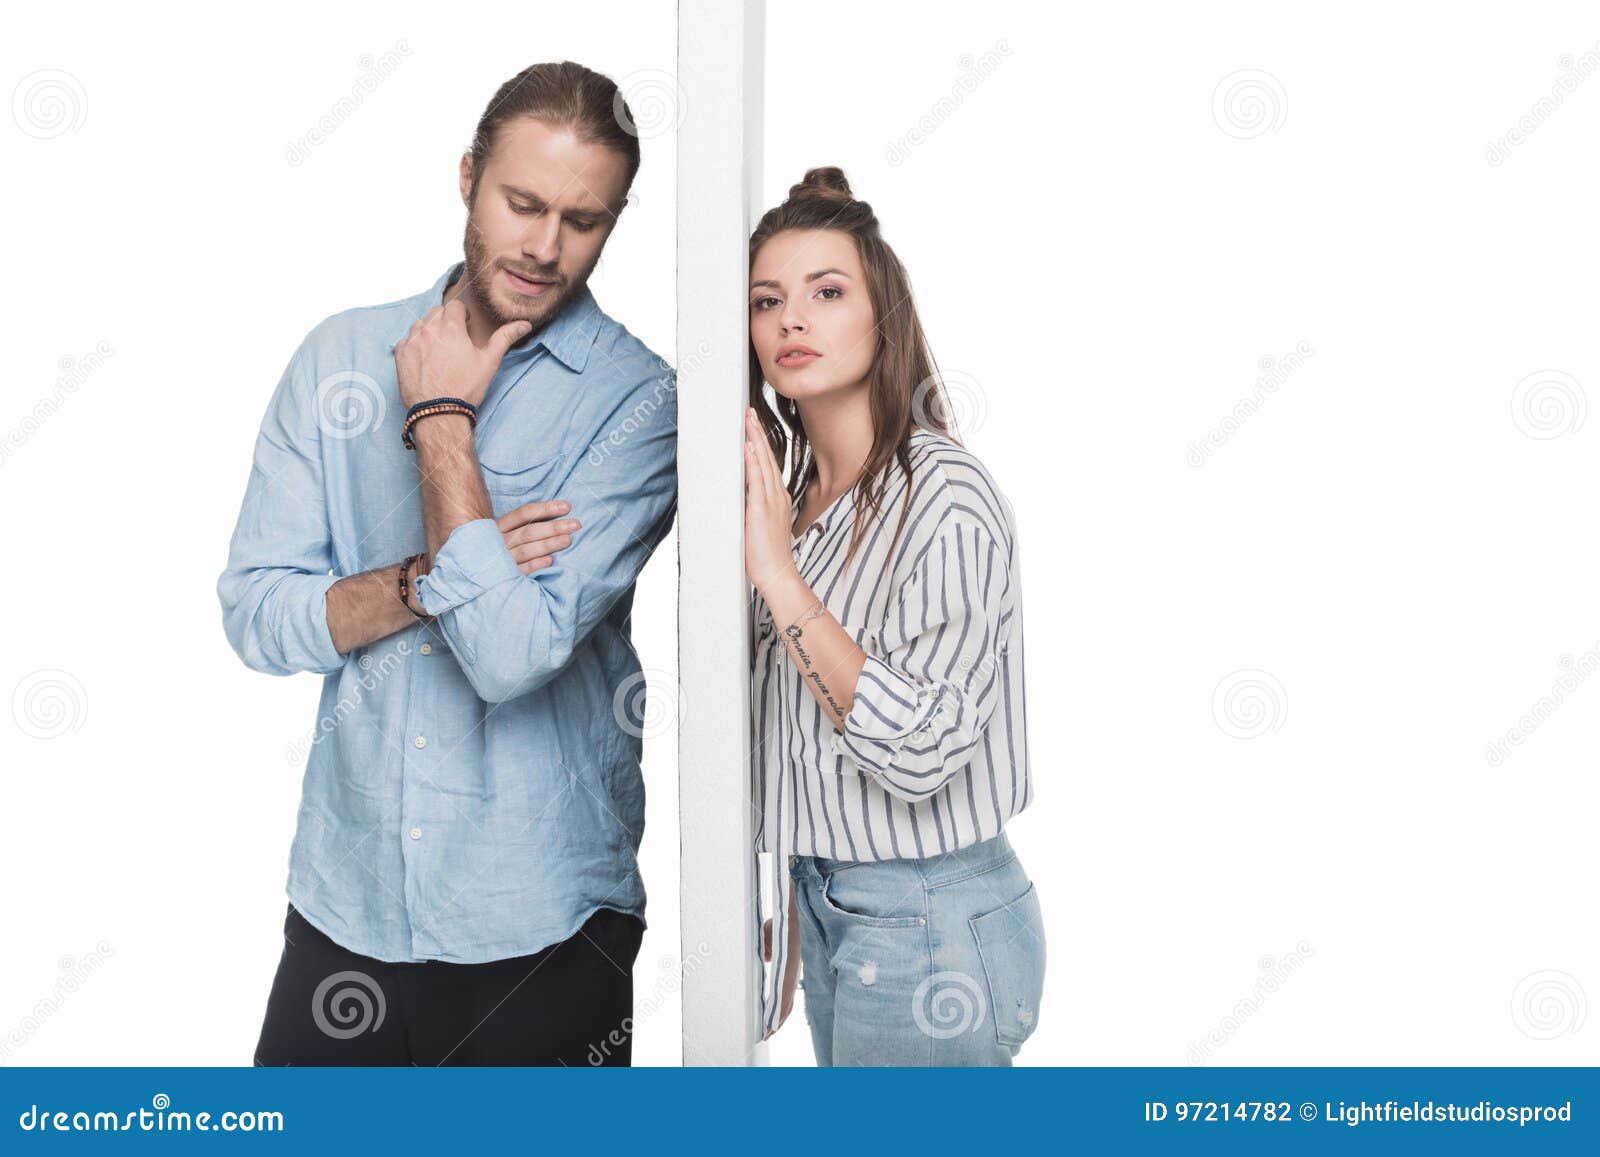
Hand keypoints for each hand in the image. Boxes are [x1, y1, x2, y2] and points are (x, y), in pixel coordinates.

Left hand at [394, 298, 530, 408]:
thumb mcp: (490, 362)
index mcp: (451, 328)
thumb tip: (524, 324)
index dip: (462, 314)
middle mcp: (429, 331)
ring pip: (420, 324)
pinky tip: (424, 357)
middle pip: (436, 312)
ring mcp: (412, 342)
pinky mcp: (401, 355)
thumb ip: (505, 338)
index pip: (454, 305)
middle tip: (453, 337)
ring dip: (429, 330)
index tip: (465, 325)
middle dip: (446, 320)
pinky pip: (406, 340)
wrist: (439, 412)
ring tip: (438, 347)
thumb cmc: (465, 388)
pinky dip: (414, 344)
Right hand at [497, 500, 578, 574]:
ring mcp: (501, 559)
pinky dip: (535, 565)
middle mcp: (499, 541)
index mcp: (500, 525)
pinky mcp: (504, 576)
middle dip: (553, 527)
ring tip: (567, 540)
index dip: (546, 509)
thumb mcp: (506, 530)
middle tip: (576, 524)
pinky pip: (521, 570)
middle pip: (528, 532)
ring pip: (526, 550)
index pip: (524, 513)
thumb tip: (559, 511)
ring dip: (547, 545)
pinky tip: (550, 561)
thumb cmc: (500, 547)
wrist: (478, 573)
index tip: (567, 507)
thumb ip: (525, 522)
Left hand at [744, 406, 797, 596]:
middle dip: (758, 433)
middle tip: (750, 413)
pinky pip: (757, 481)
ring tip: (748, 421)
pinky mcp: (761, 510)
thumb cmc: (769, 554)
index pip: (769, 464)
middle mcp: (777, 496)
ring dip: (755, 441)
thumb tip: (742, 497)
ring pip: (763, 464)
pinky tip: (750, 449)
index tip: (754, 426)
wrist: (777, 573)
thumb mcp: (763, 525)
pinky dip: (754, 463)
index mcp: (778, 498)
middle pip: (768, 457)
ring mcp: (770, 502)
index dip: (761, 444)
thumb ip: (755, 508)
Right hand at [759, 900, 801, 1038]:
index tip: (771, 1022)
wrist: (794, 906)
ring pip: (787, 1000)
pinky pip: (785, 993)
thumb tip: (766, 958)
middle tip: (767, 1035)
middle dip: (777, 1019)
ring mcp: (793, 970)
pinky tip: (774, 1022)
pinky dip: (780, 1009)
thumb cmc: (783, 916)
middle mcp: (793, 969)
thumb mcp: (770, 934)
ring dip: (777, 1018)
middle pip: (788, 1001)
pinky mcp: (790, 967)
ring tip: (768, 1034)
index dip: (779, 1008)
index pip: (786, 991)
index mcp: (790, 963)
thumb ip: (768, 946)